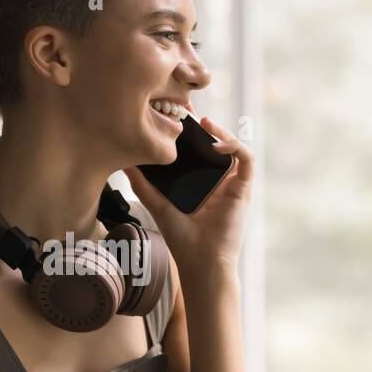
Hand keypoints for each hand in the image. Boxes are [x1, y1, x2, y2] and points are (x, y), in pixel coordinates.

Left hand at [123, 116, 253, 284]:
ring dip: (221, 131)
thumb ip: (143, 185)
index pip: (198, 149)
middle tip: (186, 108)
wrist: (202, 263)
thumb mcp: (158, 205)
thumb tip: (125, 163)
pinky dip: (235, 146)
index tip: (173, 115)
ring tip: (203, 123)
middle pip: (215, 144)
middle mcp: (218, 180)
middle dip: (203, 124)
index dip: (189, 130)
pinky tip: (217, 145)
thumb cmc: (183, 240)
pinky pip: (246, 159)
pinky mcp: (243, 189)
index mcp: (201, 182)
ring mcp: (232, 184)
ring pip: (233, 146)